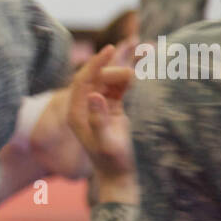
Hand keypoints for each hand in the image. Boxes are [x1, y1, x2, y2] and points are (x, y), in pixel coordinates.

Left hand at [66, 45, 135, 183]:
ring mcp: (99, 106)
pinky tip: (144, 60)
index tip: (110, 48)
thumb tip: (94, 95)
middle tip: (137, 49)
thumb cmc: (112, 162)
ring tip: (140, 43)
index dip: (96, 63)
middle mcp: (85, 107)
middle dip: (116, 60)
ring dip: (125, 62)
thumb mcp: (106, 142)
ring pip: (111, 78)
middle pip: (98, 75)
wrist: (120, 176)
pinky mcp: (112, 108)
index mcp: (76, 113)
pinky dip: (132, 73)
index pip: (83, 81)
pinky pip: (121, 86)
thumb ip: (99, 120)